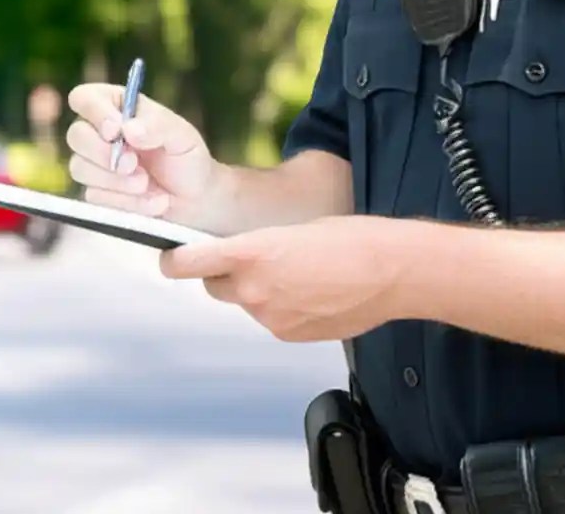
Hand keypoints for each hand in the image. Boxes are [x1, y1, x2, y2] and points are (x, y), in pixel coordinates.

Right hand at [66, 83, 215, 228]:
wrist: (194, 199)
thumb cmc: (187, 158)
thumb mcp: (182, 135)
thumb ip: (158, 126)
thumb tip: (128, 129)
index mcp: (116, 106)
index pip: (84, 98)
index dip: (94, 113)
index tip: (116, 131)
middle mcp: (98, 132)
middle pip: (75, 135)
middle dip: (103, 154)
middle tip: (133, 165)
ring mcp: (93, 164)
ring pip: (80, 168)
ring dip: (116, 181)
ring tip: (147, 185)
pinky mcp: (96, 192)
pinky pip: (95, 196)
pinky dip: (126, 201)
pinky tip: (151, 201)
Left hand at [159, 216, 419, 341]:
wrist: (395, 271)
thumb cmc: (349, 238)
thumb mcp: (290, 230)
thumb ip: (254, 248)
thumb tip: (233, 259)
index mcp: (250, 253)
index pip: (186, 263)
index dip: (173, 261)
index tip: (170, 258)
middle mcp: (253, 289)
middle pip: (213, 285)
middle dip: (223, 274)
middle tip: (250, 260)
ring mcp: (269, 316)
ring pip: (245, 302)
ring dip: (257, 291)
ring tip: (296, 275)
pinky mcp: (287, 334)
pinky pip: (270, 318)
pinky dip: (280, 308)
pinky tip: (311, 293)